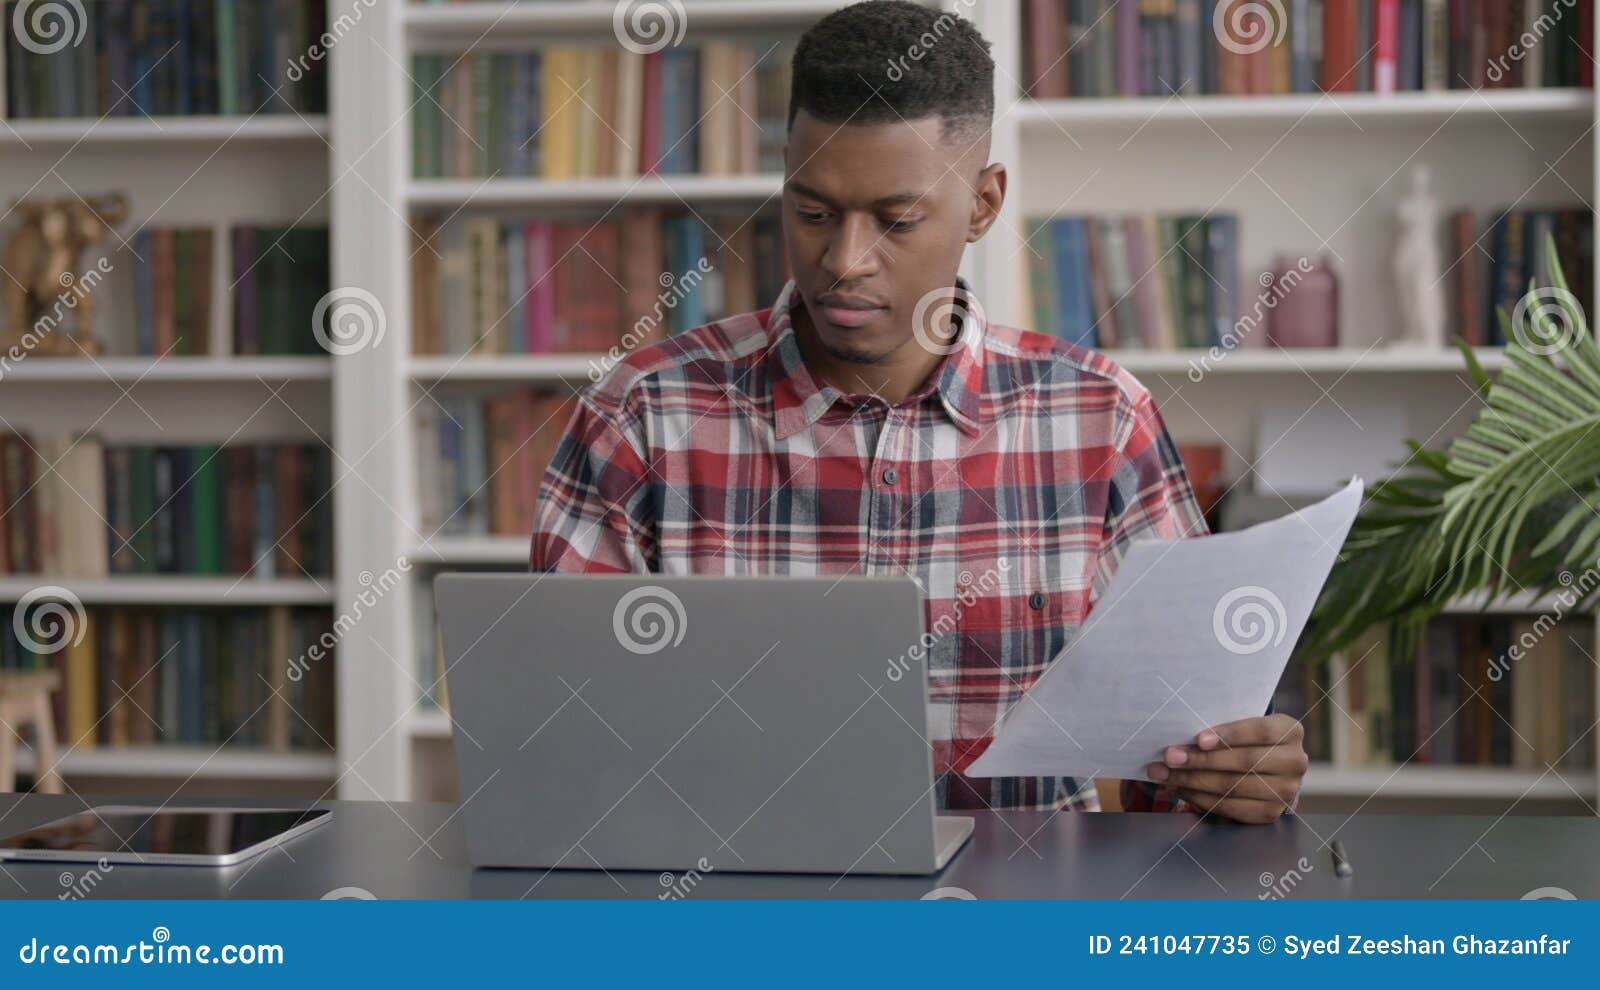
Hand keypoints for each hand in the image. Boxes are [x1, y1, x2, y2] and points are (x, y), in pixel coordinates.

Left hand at [1145, 714, 1307, 823]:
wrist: (1266, 766)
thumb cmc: (1245, 738)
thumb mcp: (1242, 725)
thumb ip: (1220, 729)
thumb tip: (1181, 739)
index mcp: (1290, 731)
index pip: (1260, 731)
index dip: (1229, 735)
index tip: (1199, 739)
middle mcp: (1295, 761)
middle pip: (1244, 762)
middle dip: (1201, 760)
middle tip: (1170, 757)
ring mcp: (1287, 790)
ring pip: (1234, 786)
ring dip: (1194, 781)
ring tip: (1166, 774)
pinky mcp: (1272, 813)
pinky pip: (1232, 808)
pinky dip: (1202, 799)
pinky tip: (1182, 789)